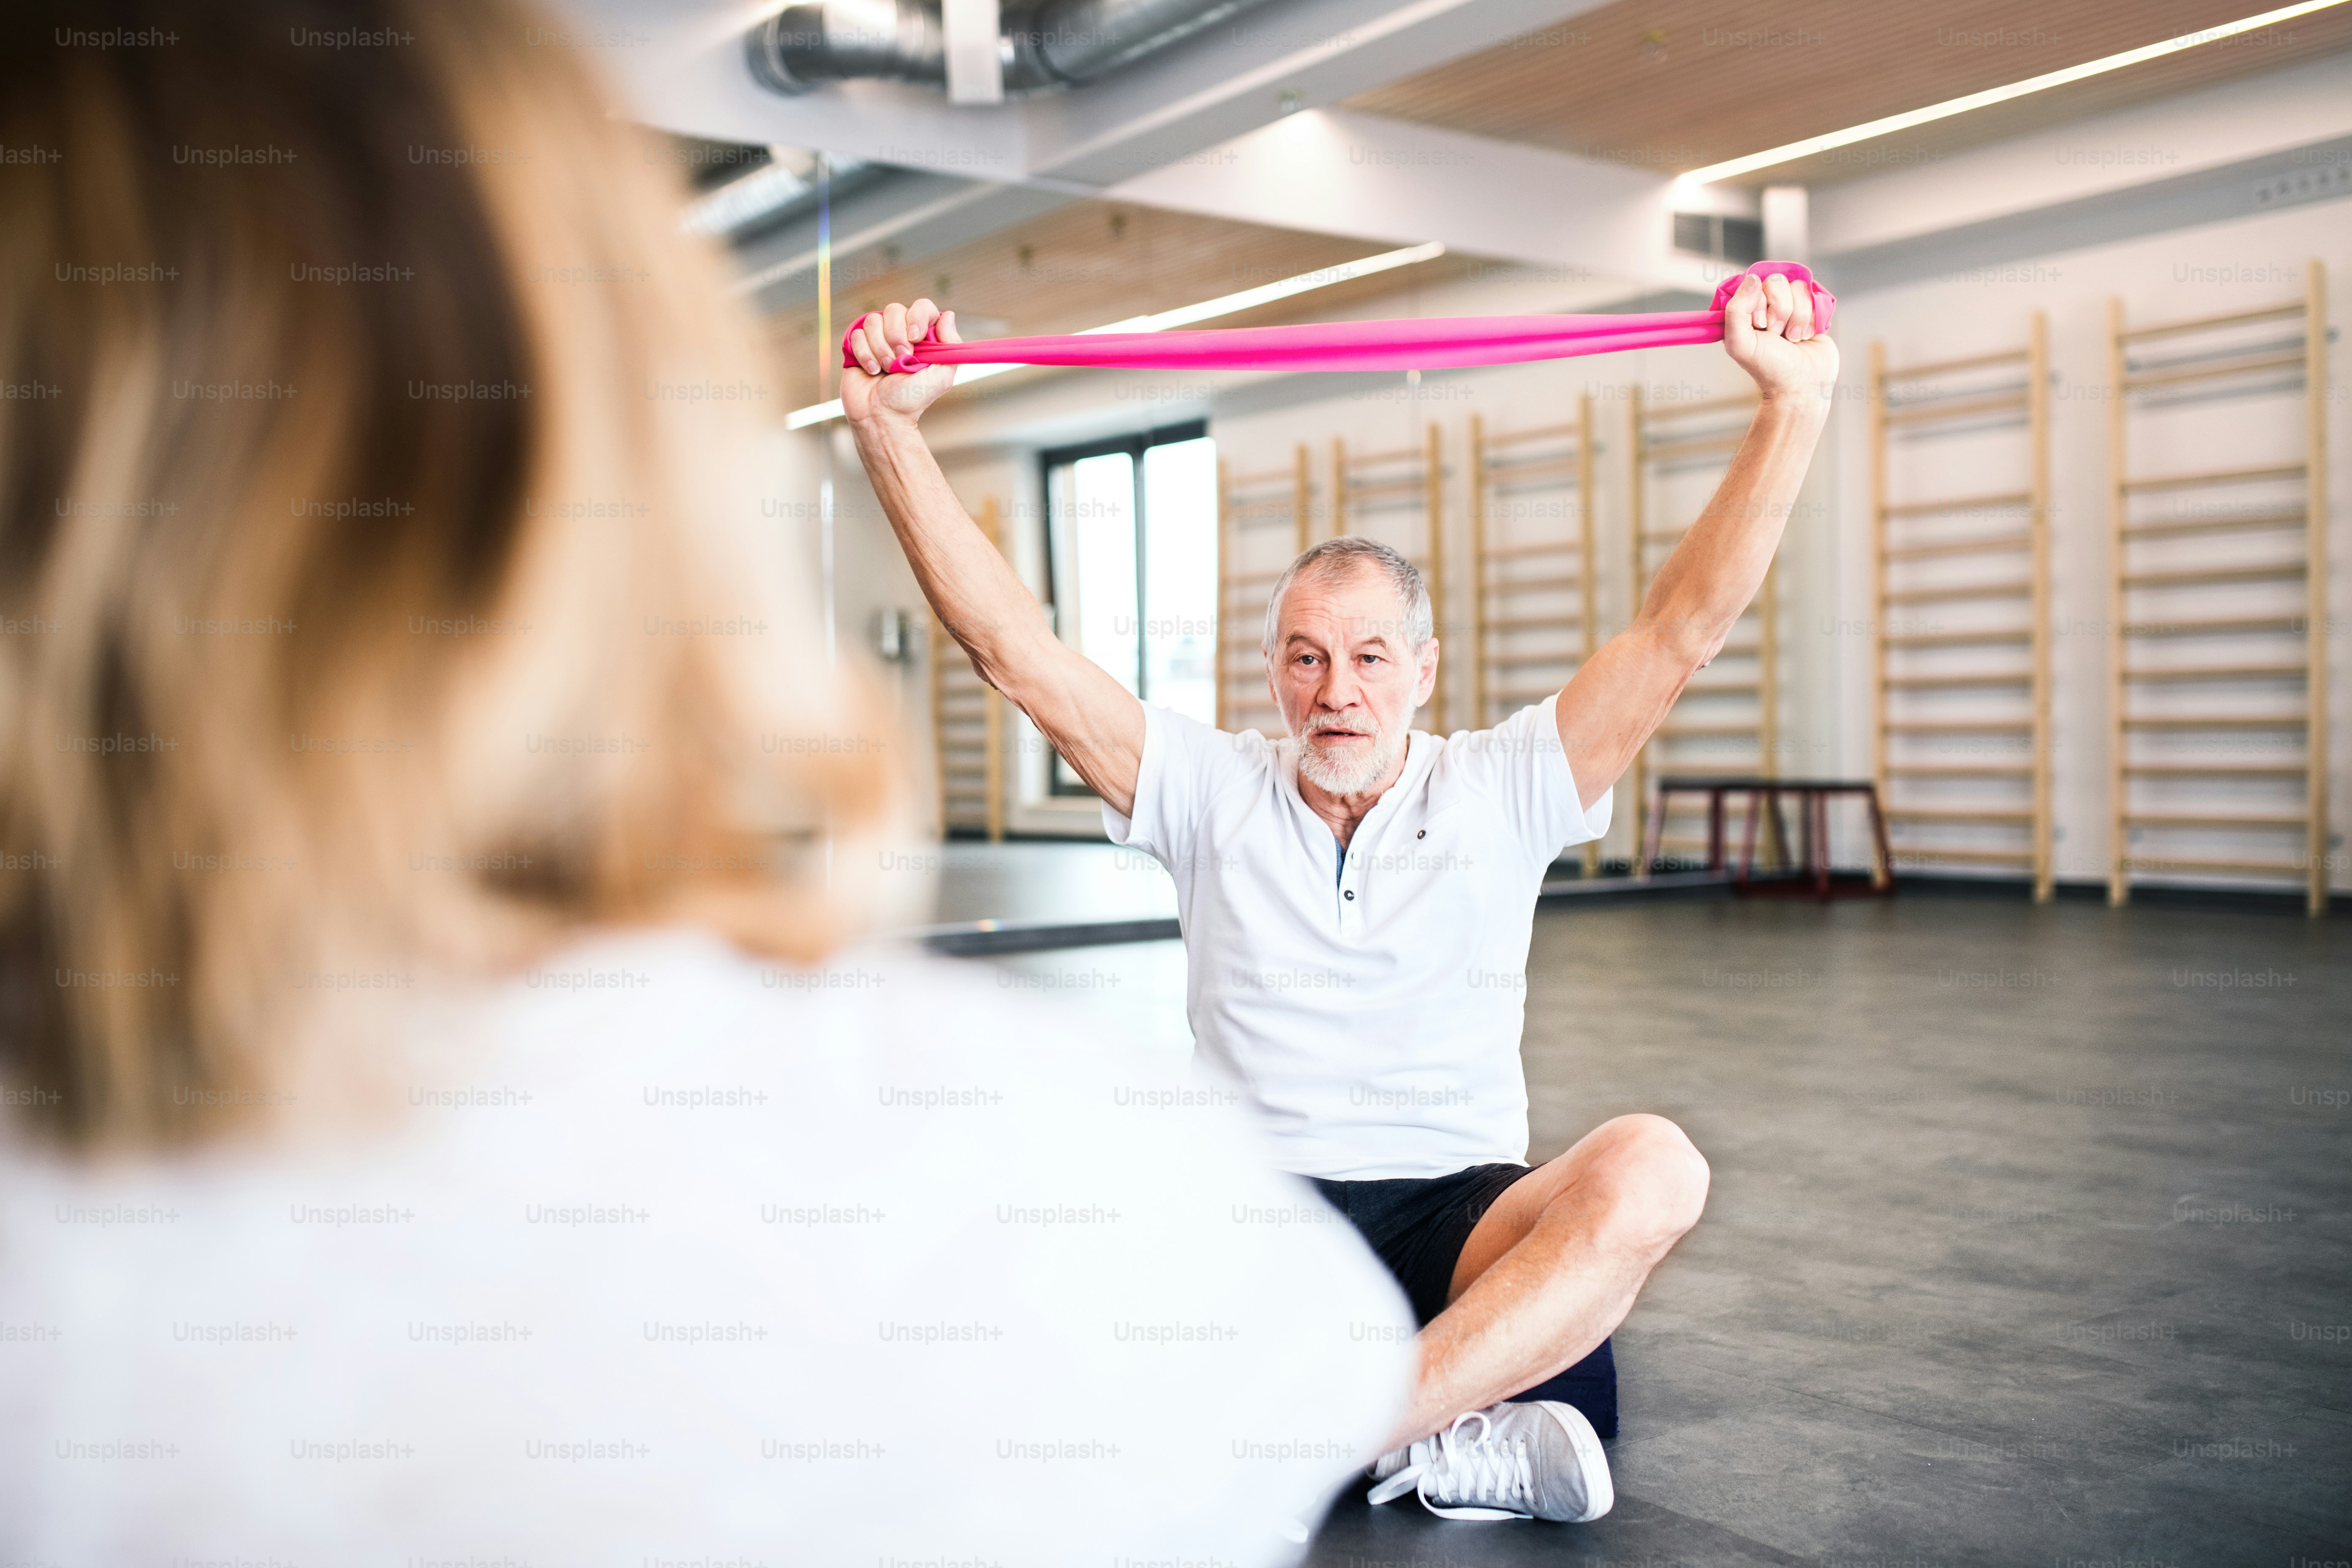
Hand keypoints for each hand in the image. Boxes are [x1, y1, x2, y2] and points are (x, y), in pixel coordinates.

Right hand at [840, 299, 960, 426]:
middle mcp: (900, 332)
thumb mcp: (941, 376)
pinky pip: (857, 334)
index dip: (917, 317)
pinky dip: (865, 354)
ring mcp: (878, 337)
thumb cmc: (911, 400)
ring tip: (886, 370)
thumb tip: (948, 315)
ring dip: (880, 349)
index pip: (922, 307)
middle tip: (900, 361)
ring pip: (873, 320)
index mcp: (923, 336)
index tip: (916, 338)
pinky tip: (871, 371)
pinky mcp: (858, 345)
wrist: (882, 416)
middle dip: (896, 337)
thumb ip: (951, 346)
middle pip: (894, 309)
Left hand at [1721, 272, 1837, 408]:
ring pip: (1798, 288)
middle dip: (1779, 311)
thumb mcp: (1739, 343)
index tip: (1759, 326)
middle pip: (1777, 281)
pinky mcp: (1812, 310)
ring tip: (1792, 338)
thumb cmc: (1769, 369)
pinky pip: (1814, 296)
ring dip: (1797, 318)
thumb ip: (1735, 310)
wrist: (1801, 386)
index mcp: (1746, 310)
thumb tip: (1752, 278)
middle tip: (1777, 334)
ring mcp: (1791, 306)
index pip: (1753, 282)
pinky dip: (1811, 319)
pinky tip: (1805, 336)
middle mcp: (1768, 304)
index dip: (1759, 302)